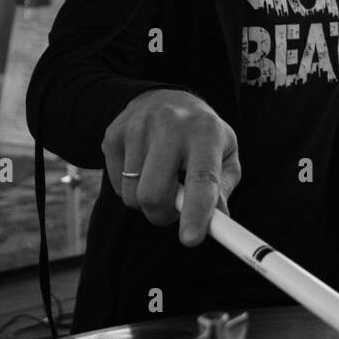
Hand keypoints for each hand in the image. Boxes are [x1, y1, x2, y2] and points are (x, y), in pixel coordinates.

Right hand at [101, 88, 241, 246]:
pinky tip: (144, 168)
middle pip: (154, 194)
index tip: (191, 240)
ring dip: (148, 203)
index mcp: (205, 131)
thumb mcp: (225, 154)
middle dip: (163, 216)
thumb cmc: (201, 134)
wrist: (164, 98)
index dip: (196, 212)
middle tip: (175, 211)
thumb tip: (217, 221)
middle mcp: (170, 125)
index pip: (201, 178)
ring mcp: (136, 127)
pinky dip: (131, 189)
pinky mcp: (112, 135)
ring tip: (162, 180)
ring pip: (132, 196)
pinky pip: (116, 186)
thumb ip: (223, 188)